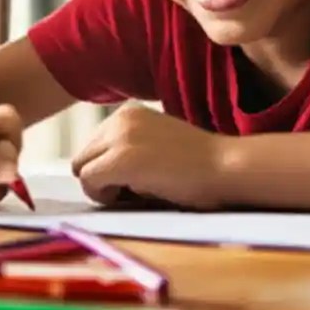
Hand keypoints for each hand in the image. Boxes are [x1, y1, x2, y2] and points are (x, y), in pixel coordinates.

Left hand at [72, 102, 228, 209]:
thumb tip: (95, 173)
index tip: (134, 179)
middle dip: (100, 177)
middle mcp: (119, 119)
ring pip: (82, 169)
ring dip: (102, 187)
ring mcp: (118, 137)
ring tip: (137, 192)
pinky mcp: (120, 159)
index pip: (94, 146)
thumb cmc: (200, 164)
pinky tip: (136, 196)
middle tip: (133, 190)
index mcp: (128, 113)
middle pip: (83, 157)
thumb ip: (127, 148)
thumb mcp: (156, 143)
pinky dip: (104, 196)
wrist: (228, 167)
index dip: (108, 169)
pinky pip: (89, 183)